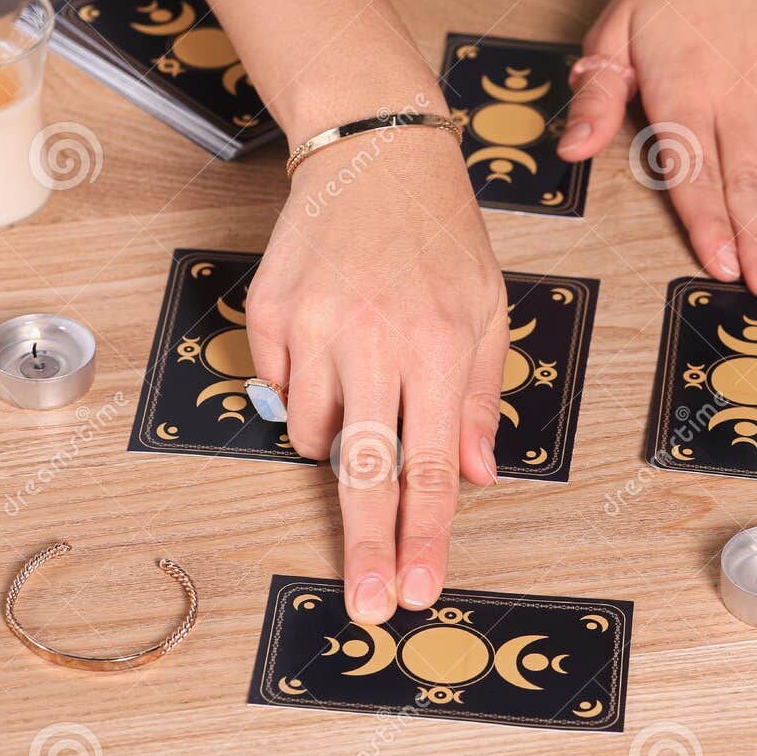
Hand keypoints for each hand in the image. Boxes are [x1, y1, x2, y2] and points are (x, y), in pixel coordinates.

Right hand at [245, 130, 507, 622]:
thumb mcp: (488, 308)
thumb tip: (479, 475)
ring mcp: (313, 327)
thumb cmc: (439, 232)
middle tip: (367, 605)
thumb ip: (481, 396)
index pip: (433, 465)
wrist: (372, 150)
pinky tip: (329, 342)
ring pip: (314, 435)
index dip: (425, 536)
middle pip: (365, 471)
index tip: (418, 590)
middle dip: (367, 548)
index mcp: (440, 344)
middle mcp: (374, 340)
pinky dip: (304, 389)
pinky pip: (279, 391)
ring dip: (337, 439)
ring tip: (363, 380)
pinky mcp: (268, 313)